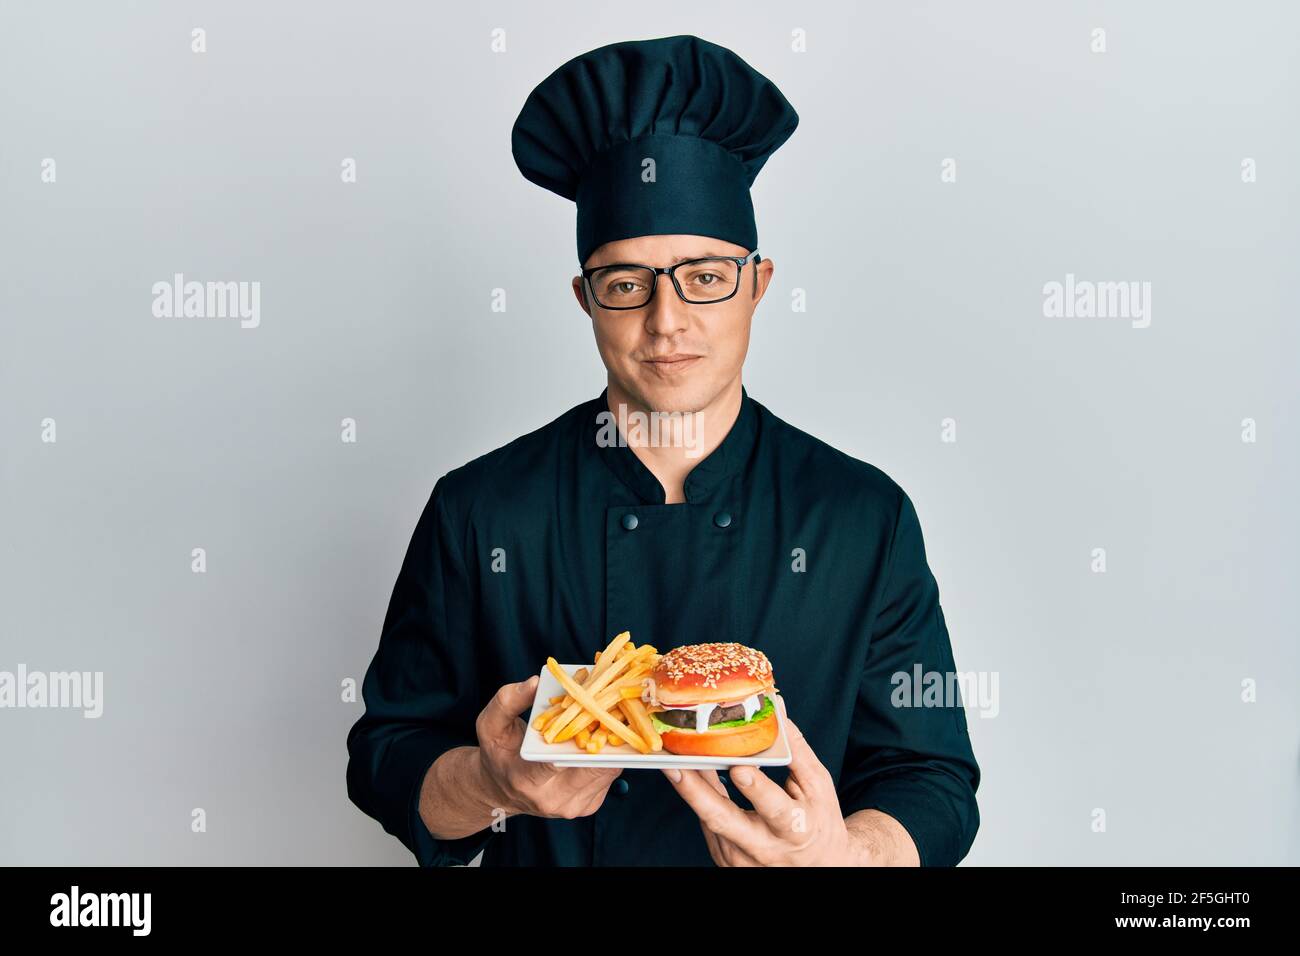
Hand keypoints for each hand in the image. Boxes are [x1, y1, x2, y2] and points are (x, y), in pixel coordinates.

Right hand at [474, 675, 623, 820]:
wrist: (503, 791)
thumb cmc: (498, 754)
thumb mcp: (491, 724)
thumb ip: (508, 701)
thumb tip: (535, 682)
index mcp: (526, 779)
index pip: (557, 761)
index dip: (581, 736)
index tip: (597, 710)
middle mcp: (553, 798)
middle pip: (593, 765)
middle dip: (607, 733)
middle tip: (616, 702)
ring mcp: (575, 806)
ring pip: (608, 768)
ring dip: (615, 741)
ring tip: (616, 713)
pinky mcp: (590, 805)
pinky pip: (611, 773)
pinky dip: (613, 752)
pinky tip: (610, 733)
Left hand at [661, 695, 861, 865]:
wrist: (818, 865)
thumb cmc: (819, 820)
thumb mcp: (817, 786)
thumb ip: (796, 750)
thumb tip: (776, 709)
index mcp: (796, 828)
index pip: (775, 810)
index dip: (756, 789)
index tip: (739, 767)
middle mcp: (766, 848)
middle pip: (725, 821)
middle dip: (697, 792)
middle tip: (676, 766)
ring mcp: (741, 858)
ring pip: (709, 821)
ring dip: (689, 789)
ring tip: (671, 761)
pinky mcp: (725, 859)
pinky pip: (706, 823)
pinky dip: (697, 797)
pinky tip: (686, 774)